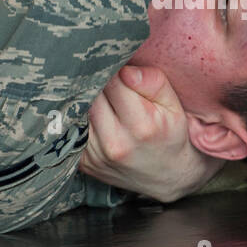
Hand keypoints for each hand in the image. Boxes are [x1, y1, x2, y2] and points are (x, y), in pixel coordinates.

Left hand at [79, 65, 222, 201]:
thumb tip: (126, 70)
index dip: (115, 70)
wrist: (166, 176)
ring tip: (105, 102)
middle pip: (92, 96)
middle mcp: (116, 144)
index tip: (120, 71)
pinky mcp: (84, 163)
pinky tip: (97, 119)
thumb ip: (153, 83)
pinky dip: (81, 120)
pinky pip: (73, 130)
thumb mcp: (173, 106)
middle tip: (110, 84)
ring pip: (78, 112)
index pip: (113, 82)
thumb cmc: (169, 135)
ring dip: (88, 101)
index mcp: (141, 126)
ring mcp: (97, 157)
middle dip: (99, 85)